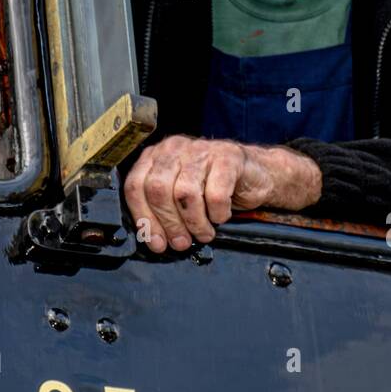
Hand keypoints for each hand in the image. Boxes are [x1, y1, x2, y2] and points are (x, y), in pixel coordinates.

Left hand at [123, 134, 322, 252]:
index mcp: (156, 157)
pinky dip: (218, 213)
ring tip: (204, 233)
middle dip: (169, 223)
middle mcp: (174, 148)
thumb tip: (151, 240)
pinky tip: (221, 216)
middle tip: (182, 242)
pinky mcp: (227, 157)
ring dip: (194, 222)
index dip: (144, 218)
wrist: (254, 176)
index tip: (157, 242)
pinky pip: (215, 193)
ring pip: (185, 193)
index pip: (136, 186)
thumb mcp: (179, 197)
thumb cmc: (212, 188)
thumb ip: (161, 210)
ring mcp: (201, 149)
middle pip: (158, 189)